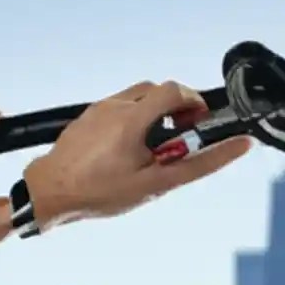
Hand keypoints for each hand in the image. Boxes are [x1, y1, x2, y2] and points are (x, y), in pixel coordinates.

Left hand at [22, 80, 252, 230]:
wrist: (49, 192)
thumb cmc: (100, 193)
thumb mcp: (155, 184)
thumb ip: (197, 164)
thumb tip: (234, 147)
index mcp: (132, 120)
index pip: (175, 92)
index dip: (196, 103)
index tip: (205, 120)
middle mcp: (115, 107)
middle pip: (159, 90)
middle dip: (177, 107)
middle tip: (182, 135)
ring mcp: (98, 109)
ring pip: (139, 97)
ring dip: (156, 113)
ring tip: (156, 146)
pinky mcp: (88, 116)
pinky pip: (120, 107)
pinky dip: (136, 119)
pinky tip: (131, 149)